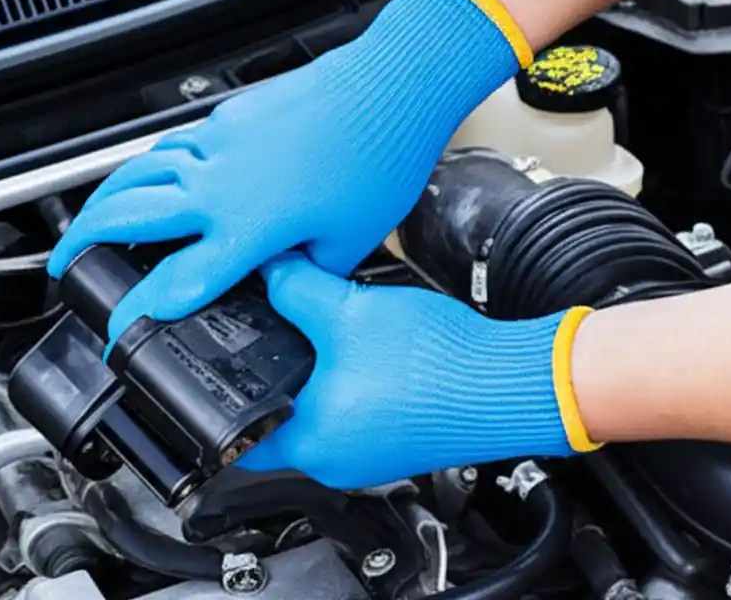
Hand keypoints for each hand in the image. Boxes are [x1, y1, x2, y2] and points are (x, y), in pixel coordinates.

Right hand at [47, 0, 521, 341]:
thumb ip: (302, 272)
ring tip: (94, 219)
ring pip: (140, 171)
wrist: (389, 88)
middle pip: (125, 215)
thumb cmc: (377, 160)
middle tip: (65, 263)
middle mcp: (218, 184)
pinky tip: (161, 176)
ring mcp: (218, 145)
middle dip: (83, 243)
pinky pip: (176, 146)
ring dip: (109, 198)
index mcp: (245, 228)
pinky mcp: (230, 118)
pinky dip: (155, 166)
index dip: (134, 314)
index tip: (115, 332)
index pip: (172, 283)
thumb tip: (285, 281)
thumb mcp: (345, 245)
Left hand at [235, 253, 574, 489]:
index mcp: (310, 443)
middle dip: (281, 370)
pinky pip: (360, 413)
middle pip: (281, 416)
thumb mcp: (349, 309)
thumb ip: (296, 287)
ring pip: (323, 412)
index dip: (222, 390)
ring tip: (334, 332)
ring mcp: (372, 457)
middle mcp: (336, 462)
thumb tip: (268, 269)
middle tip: (281, 330)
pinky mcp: (400, 442)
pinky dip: (356, 383)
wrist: (509, 381)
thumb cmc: (438, 364)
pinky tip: (375, 350)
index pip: (237, 431)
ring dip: (322, 374)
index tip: (221, 360)